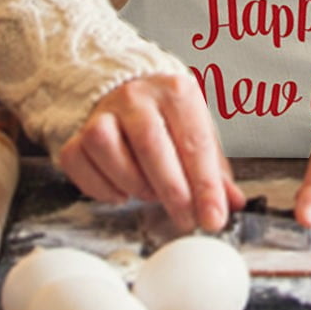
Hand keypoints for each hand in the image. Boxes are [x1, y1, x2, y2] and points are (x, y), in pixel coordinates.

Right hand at [59, 73, 244, 233]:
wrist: (125, 90)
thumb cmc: (166, 117)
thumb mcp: (197, 132)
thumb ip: (215, 169)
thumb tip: (233, 202)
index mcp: (175, 91)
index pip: (194, 140)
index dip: (205, 185)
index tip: (213, 217)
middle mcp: (136, 95)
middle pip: (151, 145)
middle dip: (173, 192)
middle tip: (186, 219)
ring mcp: (103, 112)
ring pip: (109, 150)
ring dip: (134, 184)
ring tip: (150, 193)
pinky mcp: (77, 133)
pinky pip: (79, 163)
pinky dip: (102, 188)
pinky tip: (121, 190)